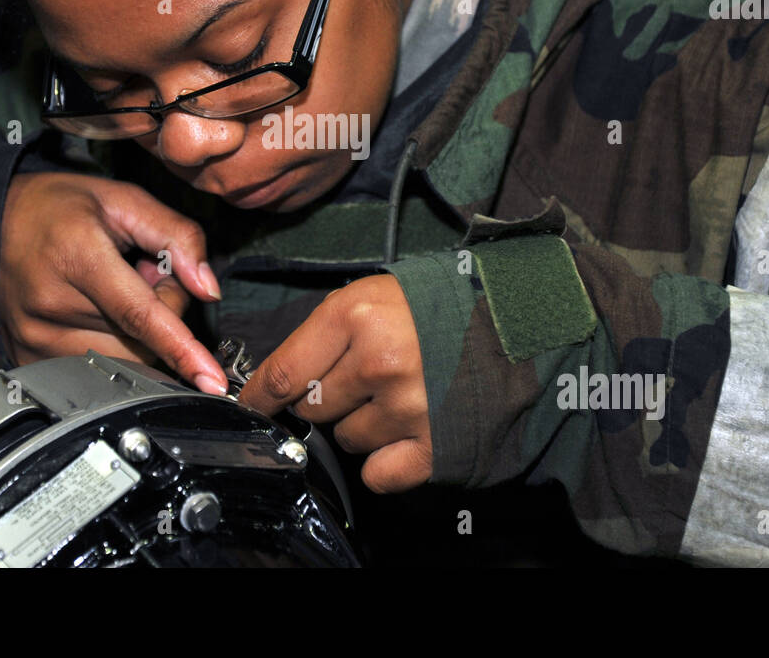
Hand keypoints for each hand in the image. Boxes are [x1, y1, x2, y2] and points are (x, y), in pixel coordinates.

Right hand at [0, 172, 227, 393]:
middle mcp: (51, 304)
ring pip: (122, 360)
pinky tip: (94, 312)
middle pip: (141, 341)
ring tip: (113, 291)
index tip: (211, 381)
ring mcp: (33, 337)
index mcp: (78, 256)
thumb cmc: (59, 208)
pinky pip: (92, 370)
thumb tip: (209, 288)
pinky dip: (110, 346)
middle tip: (145, 274)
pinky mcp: (25, 358)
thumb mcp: (123, 200)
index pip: (140, 315)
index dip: (182, 349)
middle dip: (163, 313)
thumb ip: (176, 236)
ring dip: (136, 333)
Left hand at [238, 274, 431, 491]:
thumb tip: (278, 381)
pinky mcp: (432, 445)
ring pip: (346, 439)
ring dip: (361, 426)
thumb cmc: (441, 305)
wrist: (518, 324)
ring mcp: (407, 407)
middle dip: (327, 399)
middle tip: (362, 380)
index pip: (283, 372)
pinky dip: (386, 461)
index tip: (250, 408)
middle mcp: (377, 362)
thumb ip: (326, 333)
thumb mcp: (375, 295)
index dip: (260, 397)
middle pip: (312, 408)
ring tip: (397, 397)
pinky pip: (378, 474)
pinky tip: (408, 430)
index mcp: (356, 315)